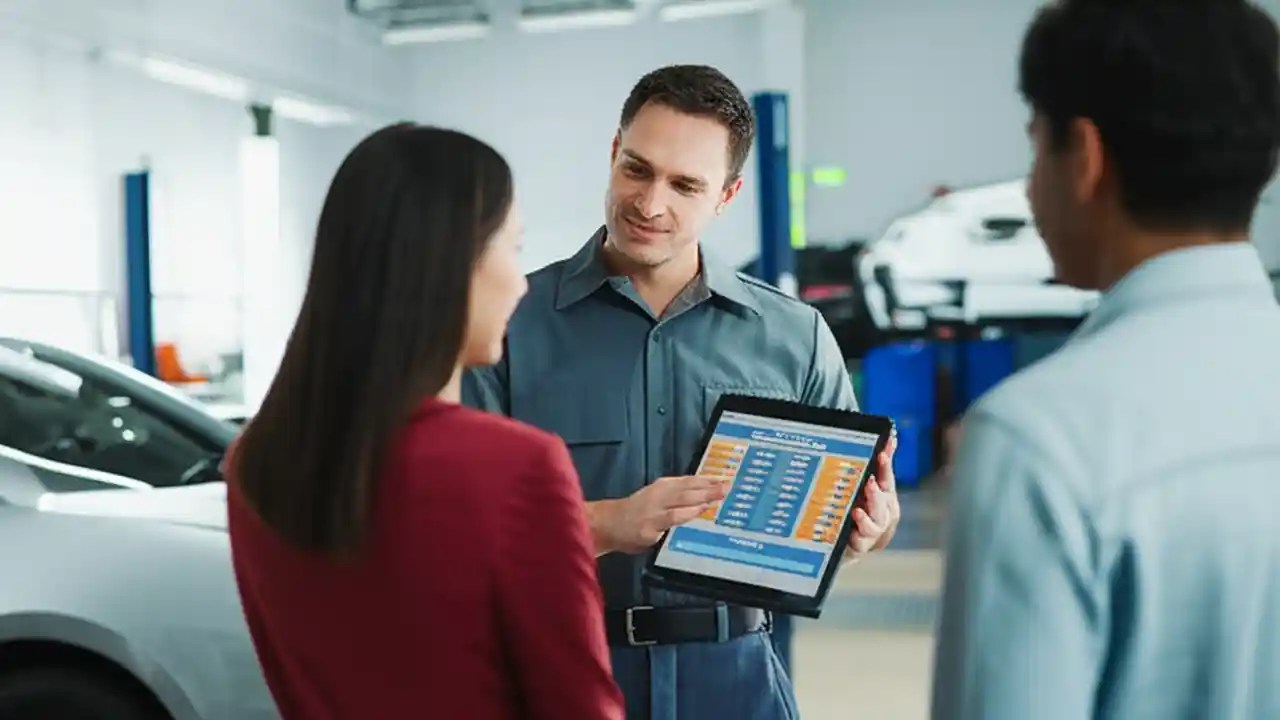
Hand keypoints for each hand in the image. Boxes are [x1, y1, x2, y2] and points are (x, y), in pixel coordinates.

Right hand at [592, 476, 728, 554]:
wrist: (609, 524)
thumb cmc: (635, 513)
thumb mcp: (656, 499)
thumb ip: (676, 499)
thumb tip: (703, 499)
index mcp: (662, 486)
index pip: (688, 481)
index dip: (707, 480)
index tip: (724, 479)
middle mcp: (660, 494)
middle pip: (689, 488)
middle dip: (710, 487)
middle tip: (729, 485)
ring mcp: (656, 510)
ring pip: (683, 500)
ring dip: (703, 496)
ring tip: (720, 494)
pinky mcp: (652, 526)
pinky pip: (673, 517)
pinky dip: (687, 512)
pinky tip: (700, 510)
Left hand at [844, 435, 900, 562]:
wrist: (859, 540)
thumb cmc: (867, 507)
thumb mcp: (870, 484)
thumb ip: (879, 461)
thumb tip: (890, 434)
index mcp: (885, 494)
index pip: (887, 477)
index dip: (885, 465)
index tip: (882, 453)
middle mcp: (882, 512)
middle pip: (882, 502)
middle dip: (876, 493)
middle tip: (869, 483)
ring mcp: (873, 530)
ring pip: (874, 524)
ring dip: (867, 518)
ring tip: (857, 510)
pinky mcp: (861, 545)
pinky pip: (860, 543)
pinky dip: (856, 537)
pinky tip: (850, 532)